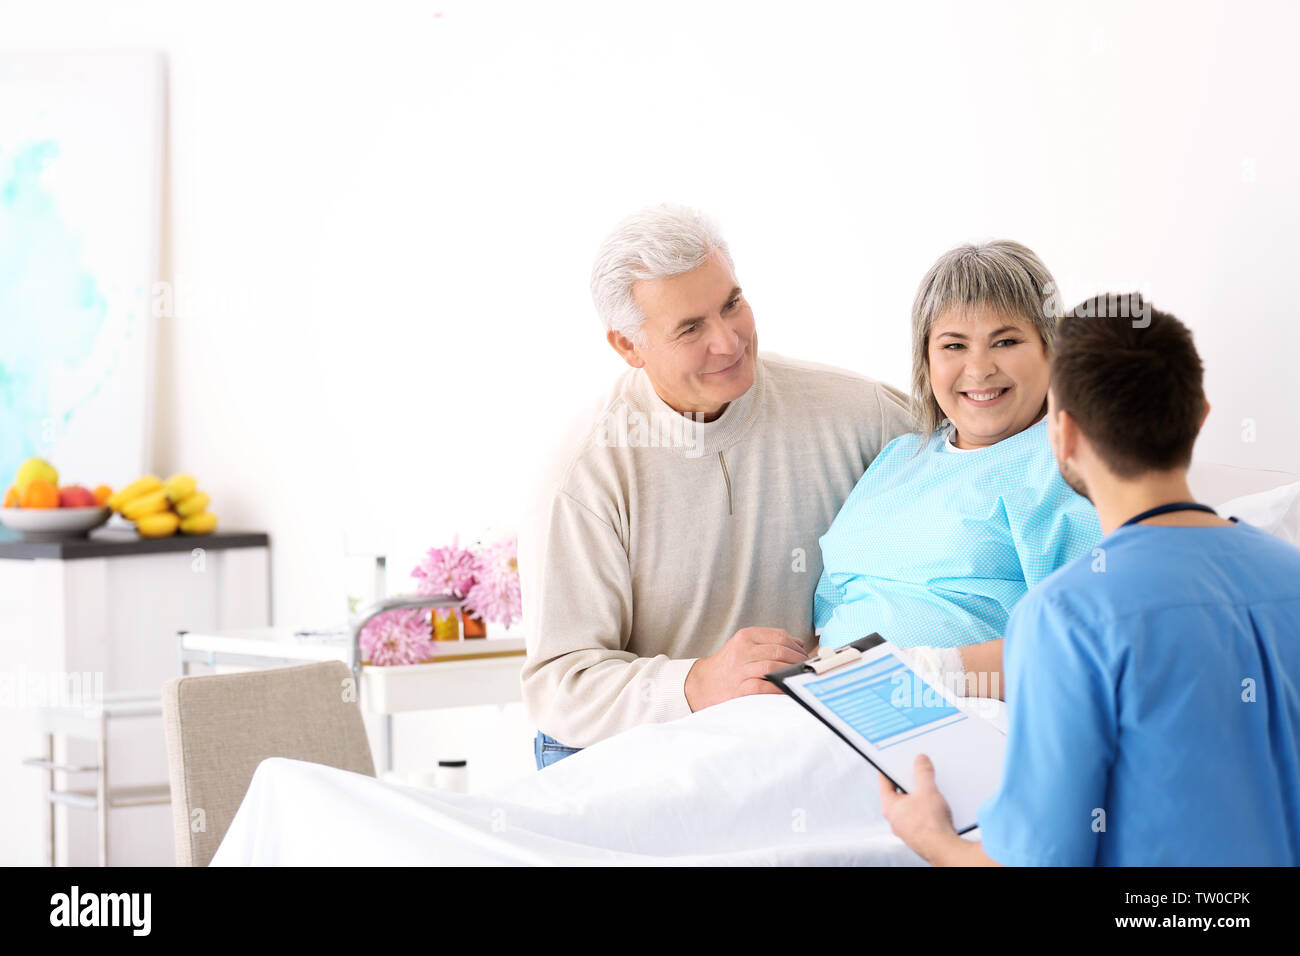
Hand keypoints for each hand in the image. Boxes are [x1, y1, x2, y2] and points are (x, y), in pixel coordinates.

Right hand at [684, 626, 807, 710]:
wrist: (702, 685)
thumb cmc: (728, 666)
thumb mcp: (744, 646)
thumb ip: (769, 642)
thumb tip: (799, 644)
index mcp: (745, 637)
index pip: (779, 636)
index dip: (796, 646)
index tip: (805, 654)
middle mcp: (743, 650)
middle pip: (779, 650)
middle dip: (797, 660)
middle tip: (805, 668)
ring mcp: (741, 669)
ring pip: (774, 666)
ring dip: (791, 673)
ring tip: (799, 678)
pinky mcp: (740, 688)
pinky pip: (765, 686)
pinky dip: (780, 688)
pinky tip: (787, 690)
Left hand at [878, 754, 958, 862]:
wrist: (944, 850)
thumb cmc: (931, 824)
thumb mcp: (928, 790)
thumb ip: (923, 772)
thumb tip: (920, 760)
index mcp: (889, 806)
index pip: (884, 781)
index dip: (889, 767)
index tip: (893, 758)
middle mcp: (894, 819)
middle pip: (898, 793)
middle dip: (909, 782)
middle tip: (917, 771)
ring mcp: (906, 829)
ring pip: (910, 806)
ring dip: (919, 797)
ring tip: (931, 789)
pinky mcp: (918, 836)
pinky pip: (919, 818)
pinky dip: (926, 810)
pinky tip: (937, 807)